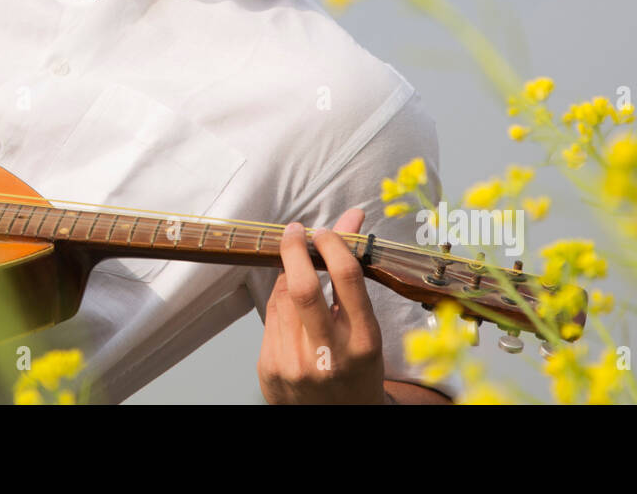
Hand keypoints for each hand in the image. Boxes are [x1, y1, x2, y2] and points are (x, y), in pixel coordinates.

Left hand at [258, 206, 386, 403]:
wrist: (339, 420)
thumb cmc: (357, 367)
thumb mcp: (367, 328)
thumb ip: (352, 277)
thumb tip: (351, 216)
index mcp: (362, 342)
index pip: (346, 278)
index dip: (333, 244)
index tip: (326, 231)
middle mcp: (328, 355)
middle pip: (303, 287)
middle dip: (294, 250)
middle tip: (295, 230)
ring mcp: (295, 365)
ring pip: (282, 298)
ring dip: (287, 275)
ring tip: (297, 271)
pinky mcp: (270, 369)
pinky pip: (270, 318)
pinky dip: (279, 301)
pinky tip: (288, 303)